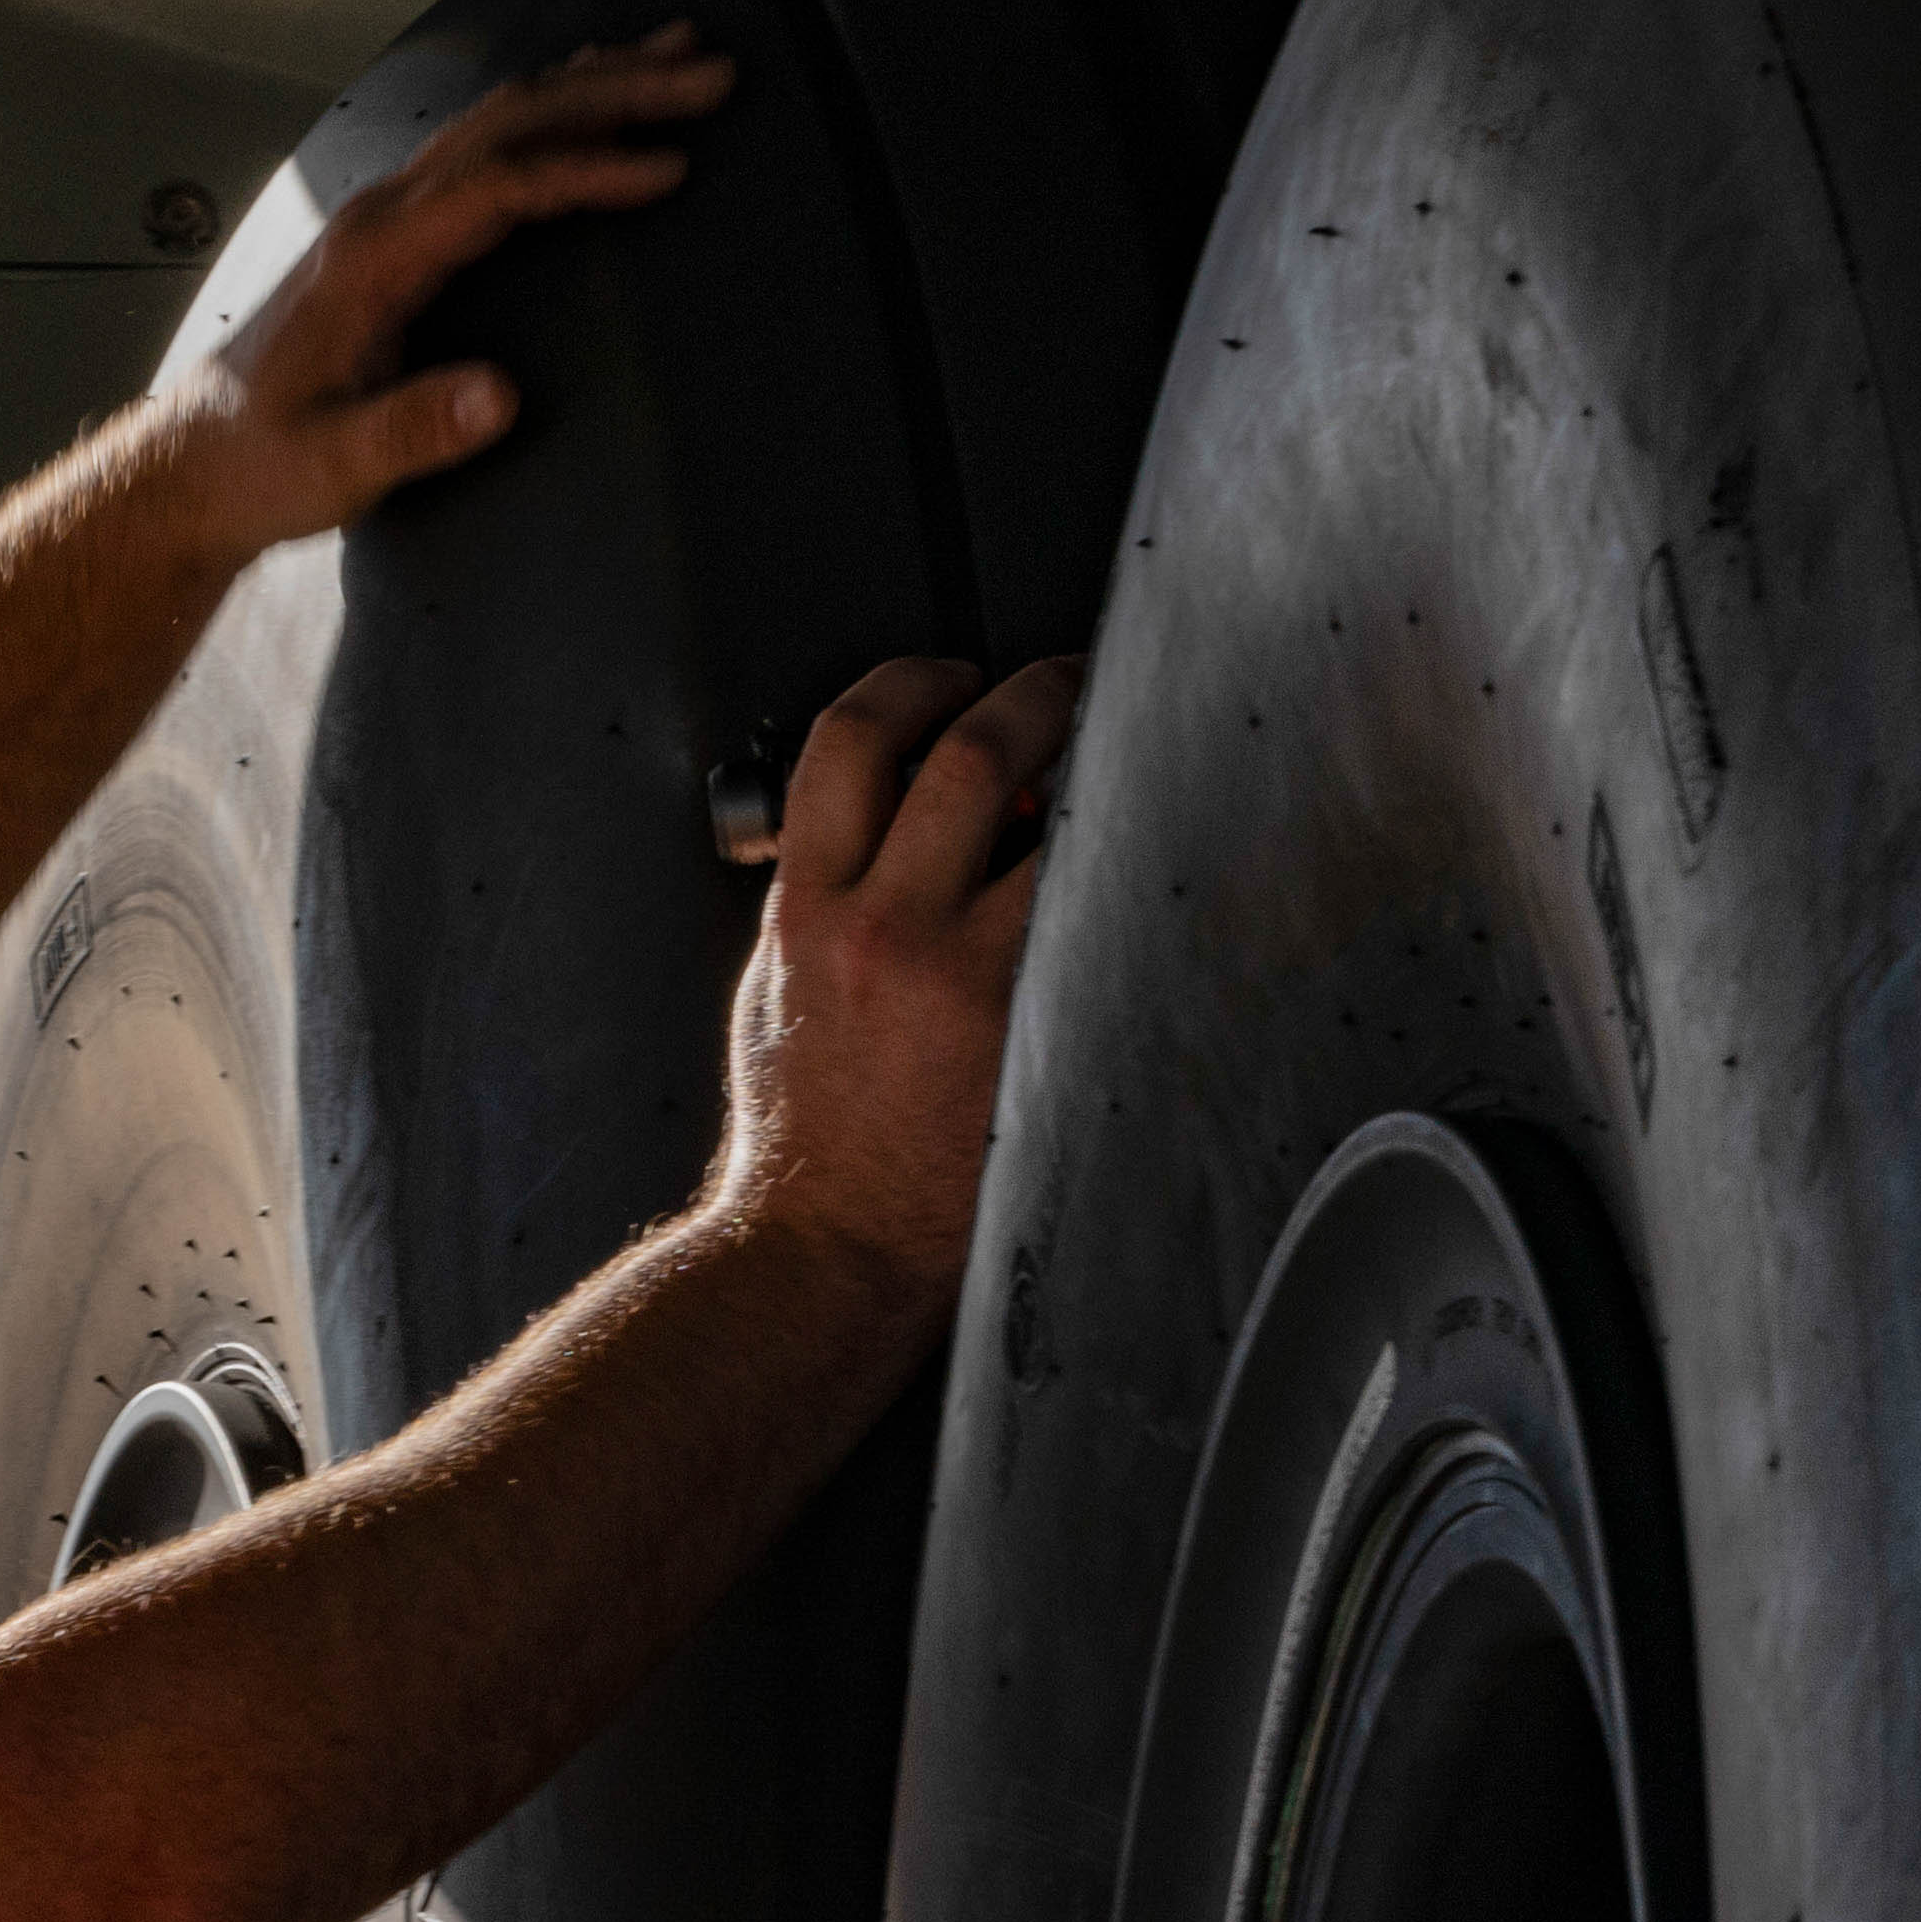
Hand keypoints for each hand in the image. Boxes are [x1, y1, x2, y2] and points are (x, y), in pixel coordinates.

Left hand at [149, 27, 737, 556]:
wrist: (192, 464)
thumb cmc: (261, 465)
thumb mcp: (333, 467)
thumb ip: (413, 432)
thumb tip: (503, 397)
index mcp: (371, 258)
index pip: (497, 187)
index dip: (586, 170)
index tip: (670, 168)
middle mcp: (380, 216)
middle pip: (508, 123)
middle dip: (613, 91)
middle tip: (708, 72)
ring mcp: (386, 215)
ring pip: (499, 119)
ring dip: (590, 83)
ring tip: (676, 52)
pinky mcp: (396, 231)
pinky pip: (484, 146)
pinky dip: (552, 110)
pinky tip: (592, 91)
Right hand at [706, 656, 1083, 1295]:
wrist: (831, 1246)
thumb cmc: (805, 1130)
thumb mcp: (773, 985)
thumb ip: (818, 892)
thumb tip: (880, 816)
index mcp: (808, 909)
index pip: (853, 740)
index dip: (912, 680)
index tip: (948, 675)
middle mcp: (888, 931)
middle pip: (971, 753)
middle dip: (1032, 694)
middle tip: (1066, 684)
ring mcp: (971, 982)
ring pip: (1058, 825)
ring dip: (1099, 775)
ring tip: (1121, 763)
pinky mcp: (1037, 1031)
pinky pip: (1099, 922)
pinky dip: (1128, 878)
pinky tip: (1147, 866)